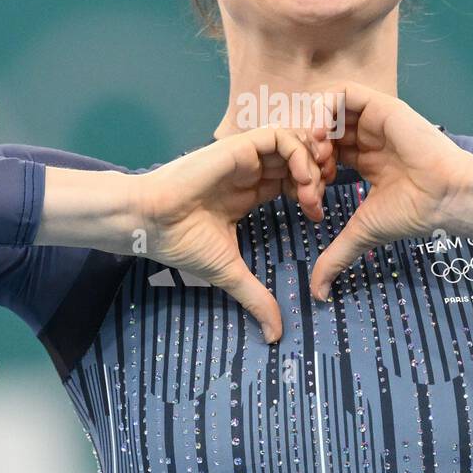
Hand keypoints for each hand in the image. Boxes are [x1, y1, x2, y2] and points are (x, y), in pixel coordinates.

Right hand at [136, 123, 333, 342]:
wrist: (151, 222)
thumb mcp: (230, 272)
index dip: (310, 193)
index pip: (290, 181)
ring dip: (311, 163)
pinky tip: (301, 177)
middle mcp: (248, 172)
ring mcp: (244, 158)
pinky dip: (297, 152)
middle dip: (317, 176)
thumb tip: (275, 336)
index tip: (317, 216)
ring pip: (292, 143)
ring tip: (313, 191)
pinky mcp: (238, 147)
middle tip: (320, 201)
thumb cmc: (182, 243)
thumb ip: (255, 298)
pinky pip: (278, 136)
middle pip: (297, 160)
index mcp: (247, 193)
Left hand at [309, 81, 472, 300]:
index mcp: (365, 160)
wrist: (447, 198)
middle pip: (322, 129)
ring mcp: (375, 120)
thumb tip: (316, 293)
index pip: (324, 151)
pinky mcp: (383, 106)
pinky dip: (325, 109)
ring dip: (313, 127)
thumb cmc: (412, 214)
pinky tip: (322, 135)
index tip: (310, 193)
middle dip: (307, 149)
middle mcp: (368, 137)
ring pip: (329, 108)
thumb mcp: (362, 233)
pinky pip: (344, 93)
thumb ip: (337, 256)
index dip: (308, 168)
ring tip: (315, 153)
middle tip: (308, 172)